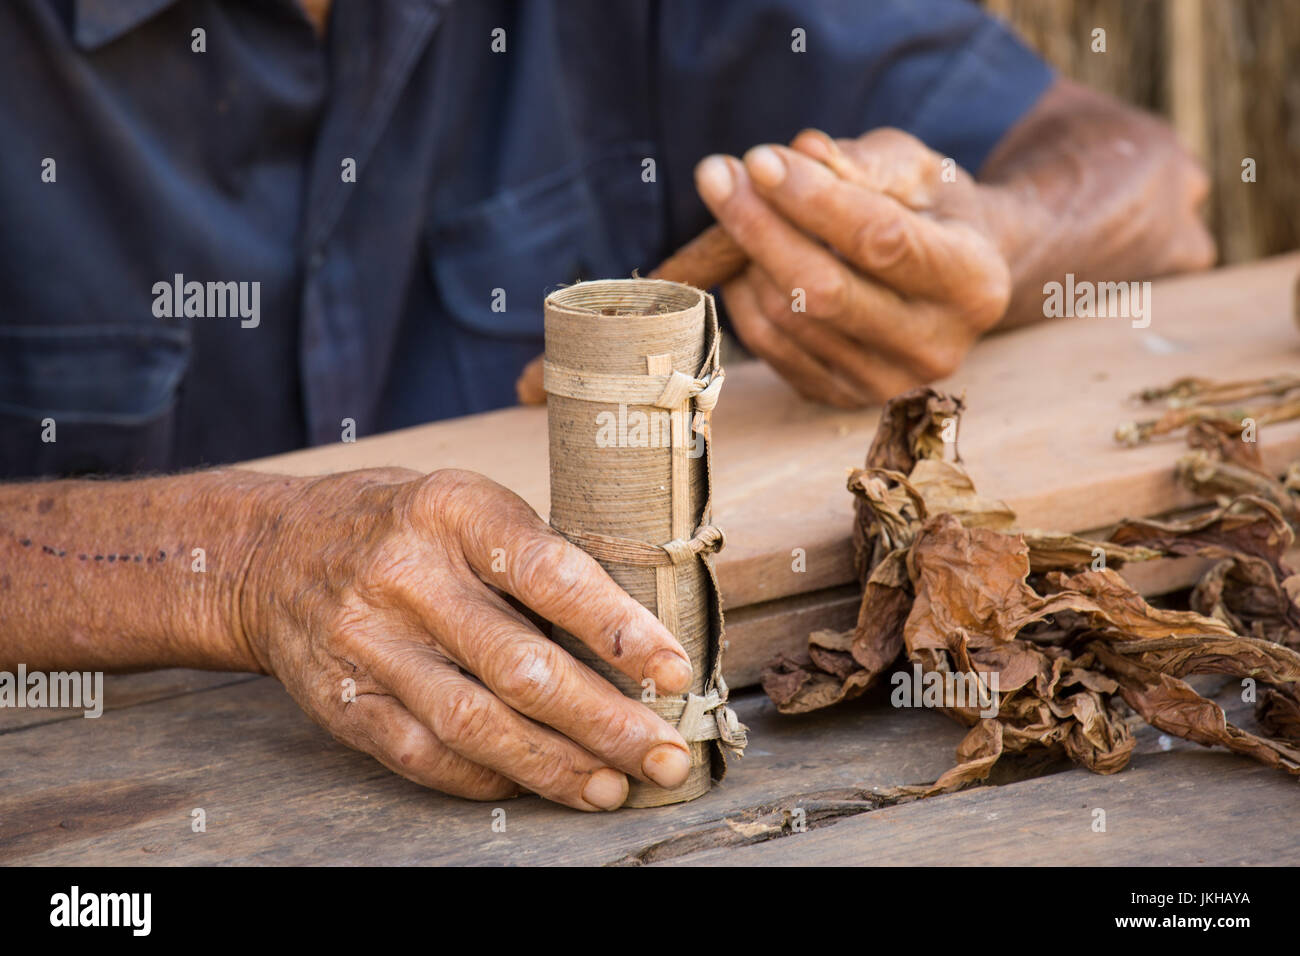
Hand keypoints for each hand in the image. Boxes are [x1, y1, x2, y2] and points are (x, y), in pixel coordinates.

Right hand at [237, 467, 695, 810]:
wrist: (273, 552)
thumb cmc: (406, 527)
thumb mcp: (468, 507)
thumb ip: (536, 560)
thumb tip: (635, 642)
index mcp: (452, 511)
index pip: (549, 573)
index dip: (619, 628)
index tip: (675, 670)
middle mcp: (405, 576)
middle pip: (518, 665)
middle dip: (605, 721)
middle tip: (667, 755)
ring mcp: (367, 643)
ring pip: (475, 723)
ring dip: (556, 765)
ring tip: (615, 786)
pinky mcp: (343, 700)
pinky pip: (424, 755)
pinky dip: (489, 777)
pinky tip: (539, 784)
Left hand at [694, 128, 1012, 406]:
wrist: (950, 286)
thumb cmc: (930, 213)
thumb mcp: (919, 170)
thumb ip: (866, 161)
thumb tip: (804, 152)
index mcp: (974, 283)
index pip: (880, 240)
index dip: (813, 199)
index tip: (758, 159)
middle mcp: (936, 347)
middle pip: (824, 291)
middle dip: (759, 226)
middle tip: (717, 174)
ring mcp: (886, 384)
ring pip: (787, 318)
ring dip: (743, 256)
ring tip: (734, 204)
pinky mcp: (841, 398)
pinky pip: (768, 346)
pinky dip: (742, 296)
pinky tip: (742, 257)